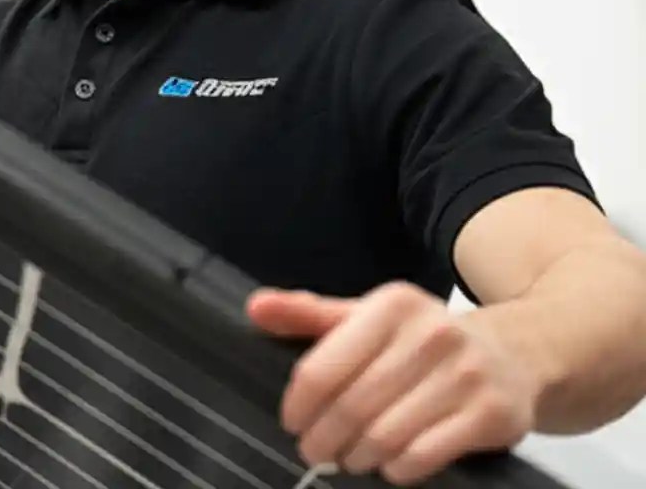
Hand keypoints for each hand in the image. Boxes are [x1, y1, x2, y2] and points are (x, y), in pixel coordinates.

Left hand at [247, 282, 540, 485]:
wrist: (518, 352)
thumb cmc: (425, 339)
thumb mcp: (368, 317)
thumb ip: (309, 314)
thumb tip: (256, 307)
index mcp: (392, 306)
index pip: (323, 367)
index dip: (299, 404)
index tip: (293, 422)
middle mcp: (431, 334)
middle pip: (351, 406)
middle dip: (324, 439)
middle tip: (315, 451)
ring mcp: (465, 375)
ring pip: (385, 435)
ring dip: (358, 456)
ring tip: (351, 458)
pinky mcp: (493, 414)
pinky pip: (425, 454)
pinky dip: (398, 468)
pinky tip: (390, 465)